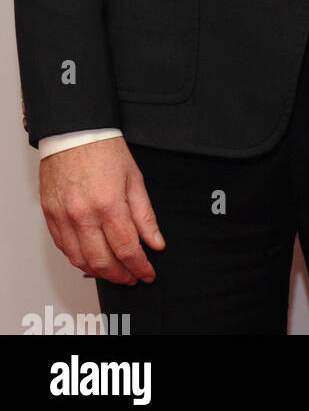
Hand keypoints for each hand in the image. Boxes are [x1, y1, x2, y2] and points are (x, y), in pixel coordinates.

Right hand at [40, 137, 164, 284]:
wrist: (74, 132)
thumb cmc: (104, 149)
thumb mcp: (135, 179)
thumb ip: (145, 215)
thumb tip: (156, 242)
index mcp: (109, 204)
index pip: (127, 249)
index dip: (140, 267)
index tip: (148, 274)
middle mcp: (83, 215)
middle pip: (103, 261)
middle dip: (121, 276)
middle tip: (133, 278)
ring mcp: (64, 217)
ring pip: (80, 260)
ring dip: (99, 272)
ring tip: (114, 272)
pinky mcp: (50, 216)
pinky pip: (64, 248)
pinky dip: (78, 259)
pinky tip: (92, 259)